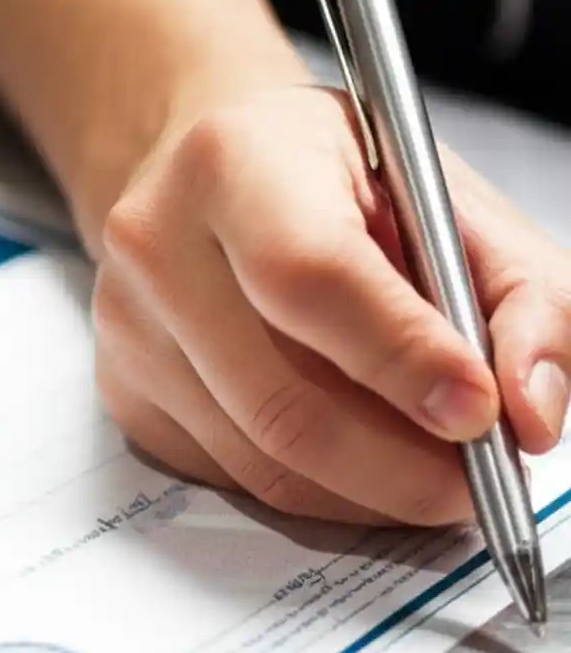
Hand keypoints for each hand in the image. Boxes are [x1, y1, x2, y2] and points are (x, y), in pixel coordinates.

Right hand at [92, 86, 570, 525]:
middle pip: (281, 401)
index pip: (310, 276)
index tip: (483, 415)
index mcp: (233, 161)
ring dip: (368, 491)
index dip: (403, 358)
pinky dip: (315, 489)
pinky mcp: (121, 389)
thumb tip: (531, 413)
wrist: (205, 167)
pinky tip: (355, 454)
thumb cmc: (324, 173)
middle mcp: (155, 243)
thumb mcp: (442, 190)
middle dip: (401, 468)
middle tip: (476, 483)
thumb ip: (524, 290)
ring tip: (431, 472)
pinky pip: (231, 476)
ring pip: (260, 460)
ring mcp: (127, 326)